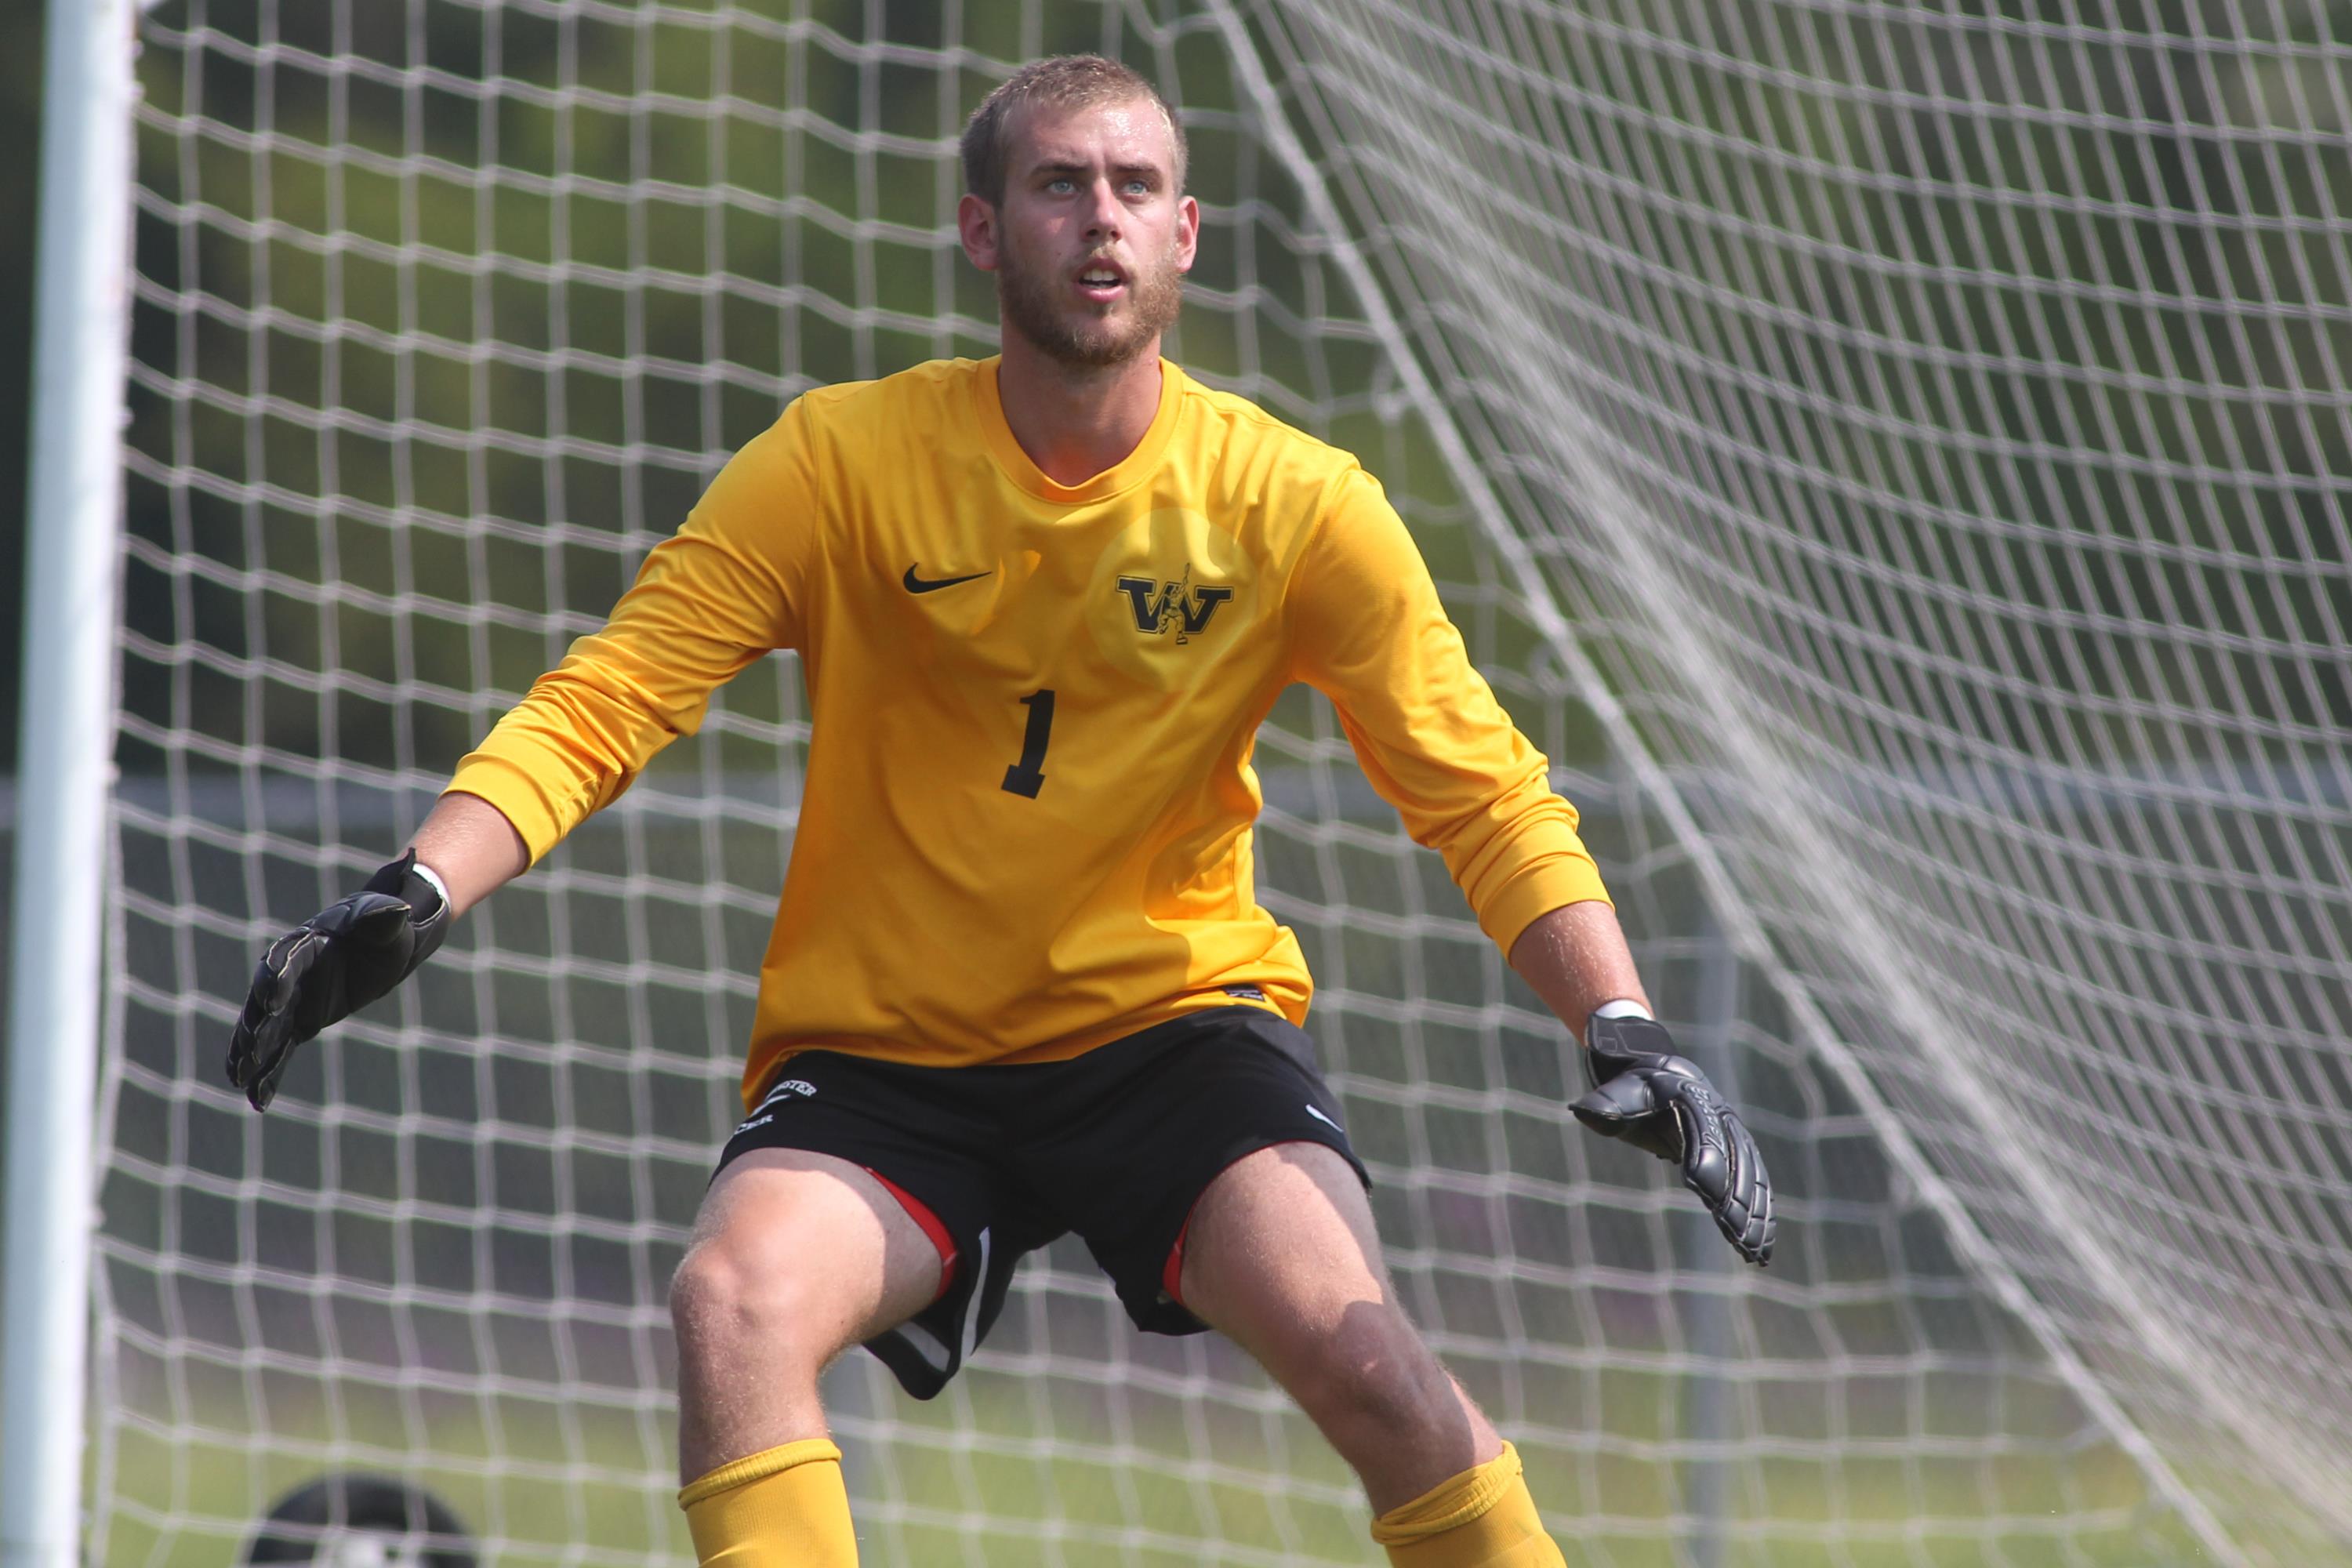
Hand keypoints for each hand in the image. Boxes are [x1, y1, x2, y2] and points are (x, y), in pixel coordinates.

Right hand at [226, 851, 449, 1110]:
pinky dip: (269, 1072)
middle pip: (264, 1000)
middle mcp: (290, 974)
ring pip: (266, 1029)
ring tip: (238, 1078)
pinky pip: (281, 1048)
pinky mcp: (301, 1020)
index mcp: (305, 944)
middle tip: (247, 1051)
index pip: (283, 962)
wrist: (383, 941)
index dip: (276, 980)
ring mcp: (293, 1000)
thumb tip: (395, 910)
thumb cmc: (385, 926)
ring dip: (251, 1053)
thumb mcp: (386, 919)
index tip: (271, 1000)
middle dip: (256, 1025)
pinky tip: (257, 1099)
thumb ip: (381, 916)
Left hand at [1569, 1014, 1773, 1264]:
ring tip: (1755, 1252)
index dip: (1703, 1162)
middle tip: (1737, 1238)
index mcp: (1690, 1097)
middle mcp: (1720, 1113)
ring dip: (1756, 1214)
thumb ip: (1605, 1103)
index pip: (1701, 1134)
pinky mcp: (1739, 1145)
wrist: (1657, 1066)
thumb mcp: (1617, 1090)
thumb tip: (1582, 1110)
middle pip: (1733, 1160)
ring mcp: (1733, 1129)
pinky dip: (1763, 1209)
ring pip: (1750, 1174)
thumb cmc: (1632, 1084)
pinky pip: (1755, 1177)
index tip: (1700, 1190)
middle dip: (1736, 1202)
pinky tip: (1764, 1240)